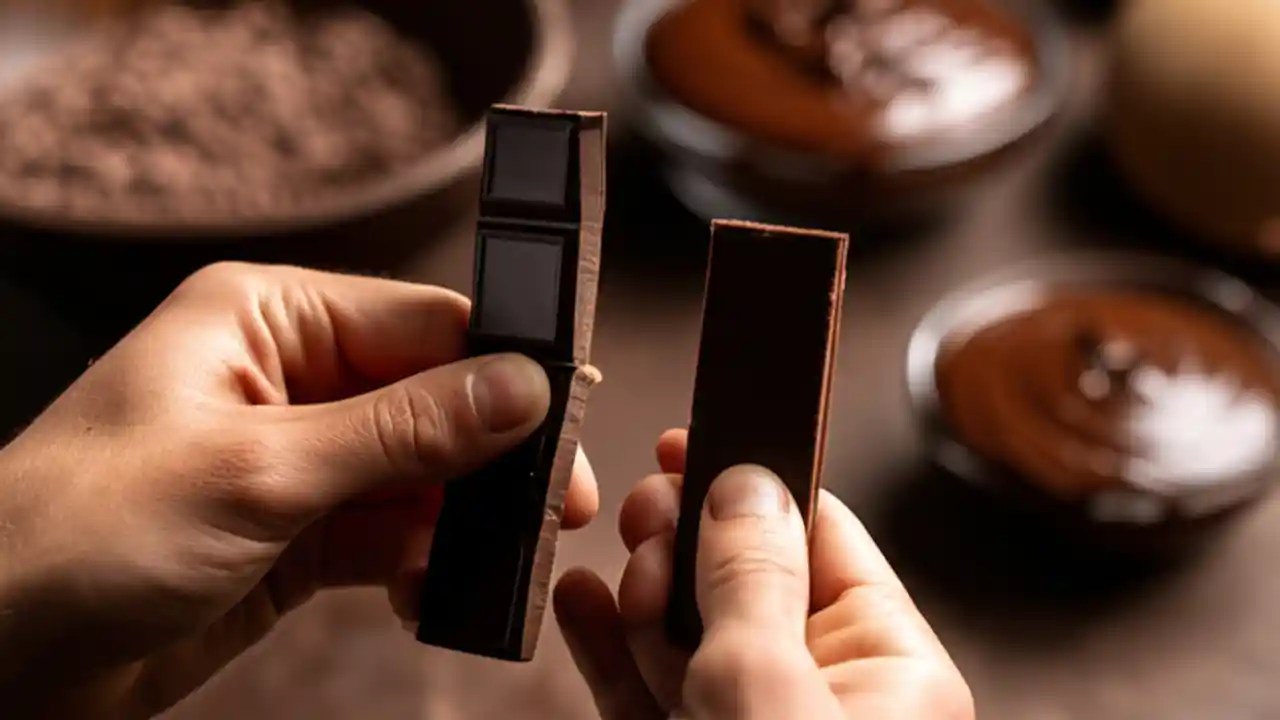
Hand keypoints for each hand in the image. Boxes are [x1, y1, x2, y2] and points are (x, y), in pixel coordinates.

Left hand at [0, 262, 597, 718]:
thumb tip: (521, 386)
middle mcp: (289, 378)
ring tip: (503, 560)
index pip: (422, 323)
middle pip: (434, 398)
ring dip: (464, 517)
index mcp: (267, 320)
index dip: (503, 365)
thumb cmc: (80, 535)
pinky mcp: (298, 534)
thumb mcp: (259, 470)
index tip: (571, 415)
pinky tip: (436, 591)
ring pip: (422, 473)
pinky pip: (391, 533)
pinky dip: (424, 561)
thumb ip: (402, 429)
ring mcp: (298, 460)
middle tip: (556, 505)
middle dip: (493, 453)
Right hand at [554, 430, 971, 719]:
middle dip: (686, 540)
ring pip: (692, 637)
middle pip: (748, 582)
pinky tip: (579, 602)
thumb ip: (752, 582)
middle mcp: (825, 697)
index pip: (824, 539)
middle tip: (644, 512)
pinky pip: (645, 691)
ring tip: (615, 558)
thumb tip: (745, 483)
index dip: (755, 482)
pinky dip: (609, 649)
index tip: (688, 439)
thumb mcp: (767, 691)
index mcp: (890, 673)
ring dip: (644, 590)